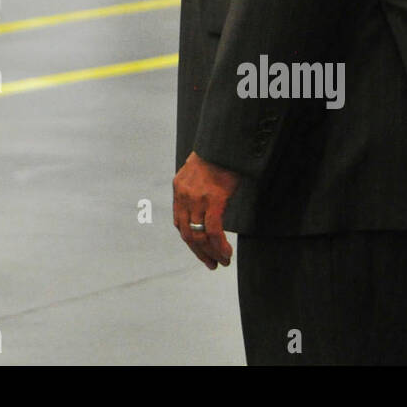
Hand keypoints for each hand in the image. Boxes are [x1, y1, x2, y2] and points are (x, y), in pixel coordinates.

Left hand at [173, 152, 237, 269]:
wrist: (224, 143)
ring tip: (223, 262)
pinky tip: (226, 254)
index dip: (190, 240)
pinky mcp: (213, 200)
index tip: (201, 250)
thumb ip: (197, 188)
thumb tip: (205, 203)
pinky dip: (219, 246)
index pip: (180, 222)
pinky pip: (213, 231)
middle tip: (211, 264)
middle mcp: (184, 195)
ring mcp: (197, 199)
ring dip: (211, 253)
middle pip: (187, 234)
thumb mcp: (198, 171)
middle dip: (199, 252)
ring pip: (200, 236)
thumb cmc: (217, 155)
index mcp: (179, 188)